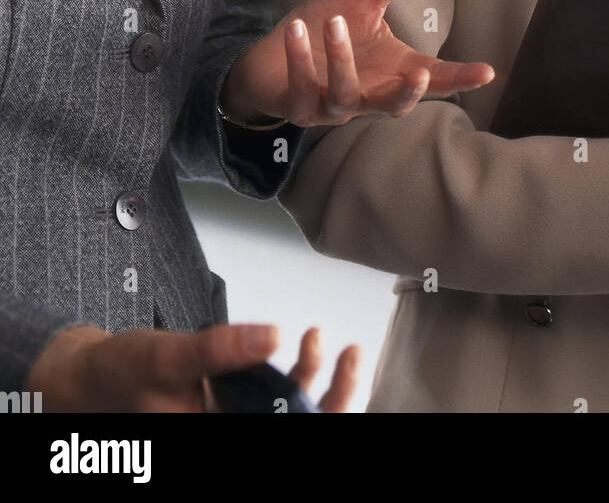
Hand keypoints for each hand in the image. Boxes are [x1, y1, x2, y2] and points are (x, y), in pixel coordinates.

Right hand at [27, 321, 359, 413]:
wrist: (89, 379)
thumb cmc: (119, 377)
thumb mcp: (167, 357)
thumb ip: (218, 348)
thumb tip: (271, 334)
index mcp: (214, 441)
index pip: (287, 437)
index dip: (325, 414)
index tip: (348, 379)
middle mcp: (229, 436)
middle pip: (296, 426)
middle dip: (330, 395)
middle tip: (353, 356)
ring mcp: (232, 426)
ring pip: (288, 414)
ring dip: (313, 381)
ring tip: (321, 339)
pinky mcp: (231, 411)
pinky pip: (271, 401)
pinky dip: (290, 375)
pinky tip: (296, 343)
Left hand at [221, 0, 494, 125]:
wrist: (271, 54)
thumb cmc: (326, 28)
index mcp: (391, 71)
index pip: (433, 79)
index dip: (460, 78)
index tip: (487, 72)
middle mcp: (367, 95)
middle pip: (395, 106)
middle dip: (408, 93)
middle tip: (420, 71)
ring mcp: (332, 106)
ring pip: (345, 96)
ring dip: (342, 60)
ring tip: (335, 23)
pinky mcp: (297, 107)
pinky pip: (302, 90)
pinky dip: (299, 60)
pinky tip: (297, 30)